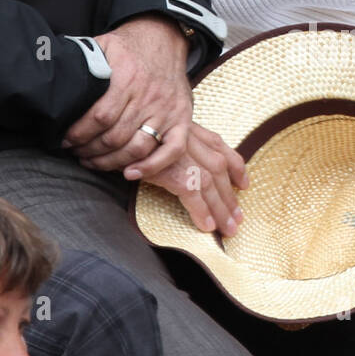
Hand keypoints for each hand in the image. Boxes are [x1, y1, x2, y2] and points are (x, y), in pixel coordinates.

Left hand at [64, 15, 192, 172]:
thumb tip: (56, 81)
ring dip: (111, 162)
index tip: (66, 139)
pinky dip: (151, 167)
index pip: (100, 116)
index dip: (80, 133)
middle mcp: (149, 95)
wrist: (164, 37)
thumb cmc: (128, 47)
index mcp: (127, 76)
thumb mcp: (102, 45)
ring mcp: (167, 110)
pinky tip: (129, 173)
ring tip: (92, 162)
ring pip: (137, 147)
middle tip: (75, 152)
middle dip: (90, 150)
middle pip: (115, 136)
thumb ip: (83, 64)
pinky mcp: (182, 119)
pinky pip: (171, 151)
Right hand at [126, 121, 248, 234]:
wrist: (110, 126)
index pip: (218, 144)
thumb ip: (166, 141)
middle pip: (219, 168)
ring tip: (228, 228)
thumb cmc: (126, 130)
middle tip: (238, 218)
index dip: (235, 164)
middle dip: (230, 195)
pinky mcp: (171, 168)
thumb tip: (173, 161)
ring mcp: (180, 152)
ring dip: (221, 208)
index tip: (243, 182)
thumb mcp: (152, 128)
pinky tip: (206, 225)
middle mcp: (188, 137)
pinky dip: (201, 210)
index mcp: (186, 127)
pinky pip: (192, 193)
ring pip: (210, 183)